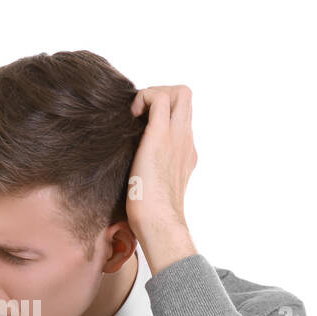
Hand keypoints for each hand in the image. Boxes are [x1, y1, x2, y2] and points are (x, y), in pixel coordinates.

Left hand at [127, 85, 198, 272]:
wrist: (158, 223)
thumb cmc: (149, 213)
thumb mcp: (153, 185)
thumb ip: (149, 170)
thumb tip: (130, 168)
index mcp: (185, 152)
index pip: (182, 115)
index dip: (163, 110)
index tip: (142, 123)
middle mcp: (186, 141)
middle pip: (186, 97)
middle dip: (161, 95)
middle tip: (139, 113)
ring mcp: (177, 137)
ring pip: (180, 92)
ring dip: (154, 94)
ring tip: (135, 115)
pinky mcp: (160, 137)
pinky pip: (159, 99)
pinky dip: (143, 98)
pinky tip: (130, 117)